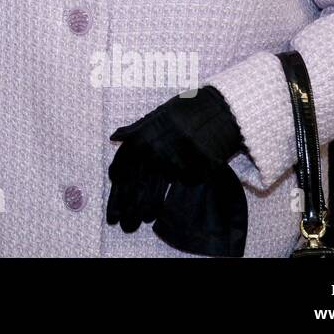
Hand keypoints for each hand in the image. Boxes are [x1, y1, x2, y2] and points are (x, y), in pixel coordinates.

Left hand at [106, 88, 242, 240]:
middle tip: (122, 224)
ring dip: (145, 209)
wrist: (219, 109)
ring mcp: (173, 162)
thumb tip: (114, 137)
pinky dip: (173, 192)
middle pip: (135, 185)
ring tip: (139, 221)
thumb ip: (135, 130)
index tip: (114, 200)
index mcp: (141, 138)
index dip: (116, 188)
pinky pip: (182, 184)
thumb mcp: (156, 116)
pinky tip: (164, 205)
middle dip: (127, 207)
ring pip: (154, 192)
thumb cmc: (186, 110)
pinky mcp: (193, 170)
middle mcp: (153, 151)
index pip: (122, 168)